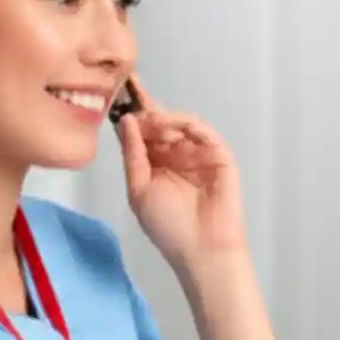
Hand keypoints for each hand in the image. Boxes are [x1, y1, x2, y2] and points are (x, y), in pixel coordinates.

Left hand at [115, 75, 247, 270]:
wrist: (202, 249)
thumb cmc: (169, 228)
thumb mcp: (138, 190)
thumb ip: (133, 154)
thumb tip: (126, 120)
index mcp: (156, 164)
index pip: (144, 133)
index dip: (133, 111)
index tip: (119, 89)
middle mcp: (177, 155)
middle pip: (160, 123)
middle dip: (146, 112)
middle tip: (133, 105)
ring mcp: (199, 154)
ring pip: (179, 123)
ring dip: (163, 119)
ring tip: (150, 122)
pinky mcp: (220, 155)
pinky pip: (202, 131)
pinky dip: (184, 123)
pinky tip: (167, 126)